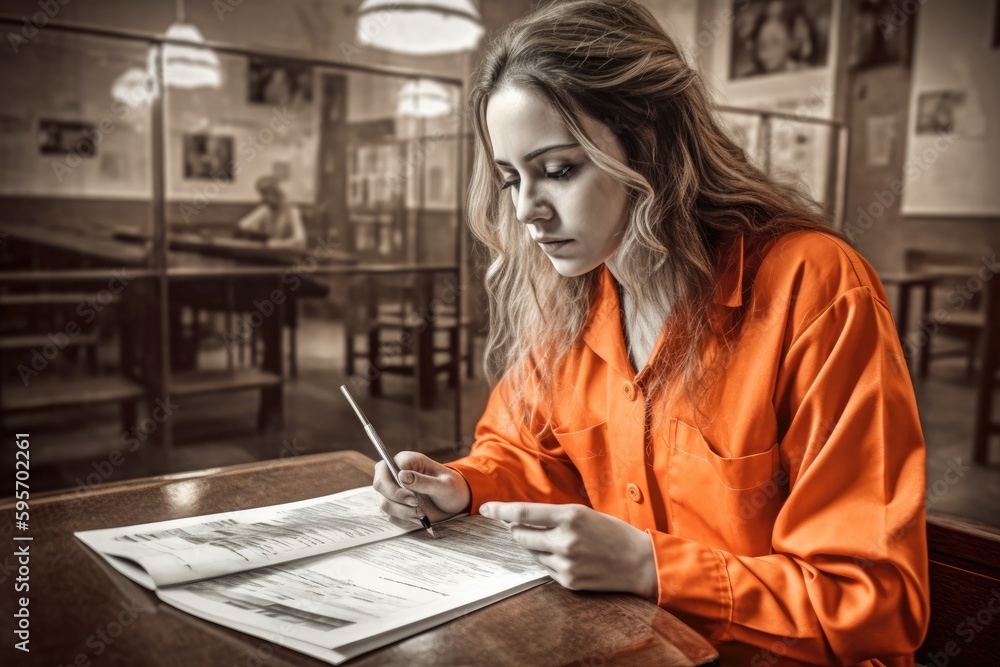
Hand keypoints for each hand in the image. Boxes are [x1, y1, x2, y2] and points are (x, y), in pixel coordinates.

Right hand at [373, 452, 470, 527]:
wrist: (455, 502)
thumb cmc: (452, 488)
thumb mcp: (444, 485)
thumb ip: (424, 481)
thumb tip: (402, 476)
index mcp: (407, 461)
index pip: (386, 467)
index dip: (395, 484)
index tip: (413, 497)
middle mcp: (396, 474)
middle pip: (380, 485)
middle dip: (397, 500)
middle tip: (416, 506)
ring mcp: (394, 491)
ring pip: (384, 504)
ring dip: (403, 513)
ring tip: (421, 514)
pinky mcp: (396, 506)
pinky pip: (392, 517)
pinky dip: (406, 521)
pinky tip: (419, 518)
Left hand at [480, 502, 657, 599]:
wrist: (640, 563)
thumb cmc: (613, 533)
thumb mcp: (585, 514)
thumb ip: (555, 516)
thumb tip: (522, 519)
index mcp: (570, 516)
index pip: (523, 513)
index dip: (501, 510)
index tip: (486, 508)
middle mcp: (565, 540)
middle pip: (521, 535)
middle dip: (517, 530)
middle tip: (519, 526)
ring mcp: (565, 563)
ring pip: (532, 552)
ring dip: (534, 545)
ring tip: (554, 541)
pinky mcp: (568, 581)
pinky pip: (545, 568)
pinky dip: (547, 560)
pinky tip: (565, 556)